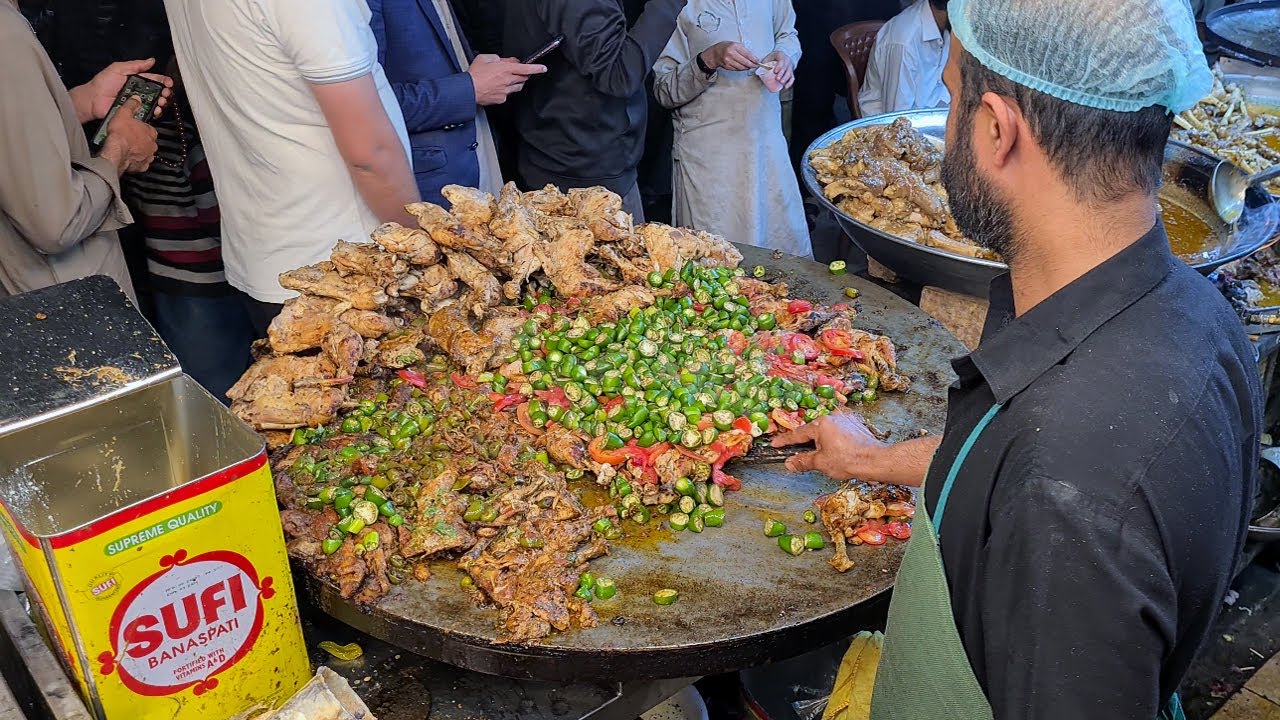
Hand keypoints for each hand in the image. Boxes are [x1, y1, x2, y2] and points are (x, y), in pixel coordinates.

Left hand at [71, 58, 172, 123]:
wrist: (93, 100)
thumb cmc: (102, 84)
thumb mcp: (118, 68)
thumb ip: (135, 65)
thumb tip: (150, 61)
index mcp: (136, 80)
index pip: (154, 80)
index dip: (163, 81)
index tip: (168, 83)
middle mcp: (139, 92)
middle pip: (158, 92)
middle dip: (165, 93)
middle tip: (166, 93)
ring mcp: (138, 103)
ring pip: (156, 104)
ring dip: (162, 103)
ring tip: (161, 102)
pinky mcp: (136, 113)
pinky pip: (149, 114)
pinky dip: (155, 113)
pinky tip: (156, 110)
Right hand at [98, 98, 158, 174]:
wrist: (116, 152)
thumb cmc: (120, 135)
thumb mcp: (123, 114)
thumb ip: (131, 106)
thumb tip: (135, 99)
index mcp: (150, 132)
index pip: (149, 128)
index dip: (140, 127)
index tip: (133, 127)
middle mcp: (152, 145)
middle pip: (148, 140)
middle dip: (140, 139)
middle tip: (129, 137)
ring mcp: (148, 156)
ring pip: (145, 152)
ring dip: (138, 150)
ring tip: (128, 148)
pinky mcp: (142, 166)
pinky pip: (141, 163)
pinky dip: (136, 161)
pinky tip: (129, 157)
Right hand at [468, 55, 547, 105]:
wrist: (468, 90)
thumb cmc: (474, 74)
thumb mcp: (485, 58)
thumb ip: (498, 58)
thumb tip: (503, 60)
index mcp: (505, 69)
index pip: (526, 68)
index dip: (537, 68)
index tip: (543, 68)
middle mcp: (508, 80)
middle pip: (523, 78)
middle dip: (523, 74)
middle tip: (517, 71)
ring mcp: (505, 91)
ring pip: (518, 87)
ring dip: (515, 82)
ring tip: (506, 79)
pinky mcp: (501, 99)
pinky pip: (508, 94)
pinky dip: (506, 90)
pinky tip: (498, 88)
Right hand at [699, 41, 759, 71]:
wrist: (714, 54)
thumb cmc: (724, 47)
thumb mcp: (734, 44)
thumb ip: (742, 50)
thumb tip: (752, 57)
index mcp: (734, 46)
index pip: (747, 54)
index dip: (753, 59)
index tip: (757, 61)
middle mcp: (731, 54)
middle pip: (745, 62)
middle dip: (752, 64)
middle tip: (755, 65)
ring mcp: (729, 61)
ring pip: (742, 67)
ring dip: (747, 67)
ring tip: (749, 66)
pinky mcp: (727, 66)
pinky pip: (737, 69)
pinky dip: (741, 68)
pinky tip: (742, 66)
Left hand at [763, 51, 794, 88]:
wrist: (778, 58)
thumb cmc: (771, 59)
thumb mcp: (767, 58)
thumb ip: (762, 63)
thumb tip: (756, 66)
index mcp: (781, 55)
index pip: (781, 60)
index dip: (779, 66)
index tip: (775, 71)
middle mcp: (787, 60)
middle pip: (786, 67)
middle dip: (782, 73)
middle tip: (777, 79)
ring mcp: (790, 66)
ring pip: (790, 72)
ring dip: (786, 78)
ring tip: (781, 83)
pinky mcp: (791, 72)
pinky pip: (792, 77)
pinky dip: (790, 82)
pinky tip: (786, 86)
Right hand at [771, 412, 886, 480]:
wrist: (875, 460)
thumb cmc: (848, 461)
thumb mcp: (821, 463)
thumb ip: (802, 461)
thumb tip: (789, 464)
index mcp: (821, 424)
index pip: (798, 434)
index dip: (785, 441)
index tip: (775, 444)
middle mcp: (833, 417)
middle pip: (813, 431)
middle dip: (806, 443)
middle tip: (800, 455)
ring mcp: (845, 419)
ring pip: (826, 430)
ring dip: (821, 442)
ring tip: (823, 456)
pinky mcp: (855, 424)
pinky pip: (838, 430)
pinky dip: (834, 439)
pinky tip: (837, 451)